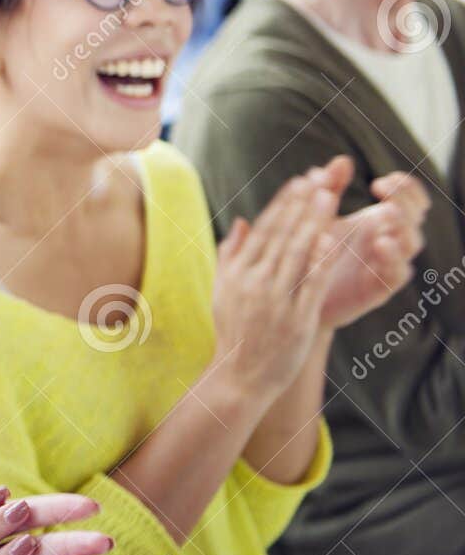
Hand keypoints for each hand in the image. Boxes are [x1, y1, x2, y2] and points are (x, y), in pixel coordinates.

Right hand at [211, 170, 339, 398]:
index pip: (262, 230)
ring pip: (296, 253)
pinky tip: (331, 239)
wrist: (241, 375)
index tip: (298, 181)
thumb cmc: (235, 332)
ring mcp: (274, 300)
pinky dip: (320, 261)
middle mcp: (253, 283)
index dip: (282, 204)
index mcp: (237, 273)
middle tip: (318, 179)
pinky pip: (310, 284)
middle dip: (300, 205)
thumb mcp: (223, 290)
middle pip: (280, 236)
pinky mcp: (295, 318)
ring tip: (328, 197)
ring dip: (313, 222)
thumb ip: (231, 254)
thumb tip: (242, 221)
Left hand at [311, 158, 427, 329]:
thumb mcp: (317, 218)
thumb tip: (341, 160)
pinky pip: (397, 273)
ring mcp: (386, 264)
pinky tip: (381, 243)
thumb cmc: (310, 252)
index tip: (382, 180)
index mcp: (379, 220)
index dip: (405, 187)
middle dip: (404, 200)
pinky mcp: (379, 288)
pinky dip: (393, 258)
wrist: (296, 296)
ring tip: (386, 214)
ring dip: (403, 226)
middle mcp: (389, 240)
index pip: (409, 198)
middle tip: (384, 192)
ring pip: (411, 244)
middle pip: (415, 217)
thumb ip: (329, 189)